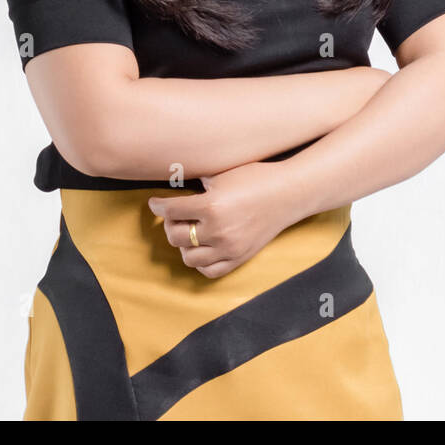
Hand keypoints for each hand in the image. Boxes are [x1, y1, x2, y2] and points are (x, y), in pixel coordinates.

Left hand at [147, 160, 300, 278]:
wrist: (288, 193)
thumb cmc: (256, 177)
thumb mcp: (222, 173)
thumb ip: (196, 180)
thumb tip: (173, 180)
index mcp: (211, 206)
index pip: (169, 211)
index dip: (158, 205)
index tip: (155, 203)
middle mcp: (217, 231)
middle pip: (174, 236)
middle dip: (169, 223)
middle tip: (175, 215)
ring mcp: (229, 248)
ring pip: (188, 257)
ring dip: (183, 244)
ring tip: (189, 231)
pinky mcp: (239, 258)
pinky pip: (209, 270)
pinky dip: (200, 261)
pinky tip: (202, 247)